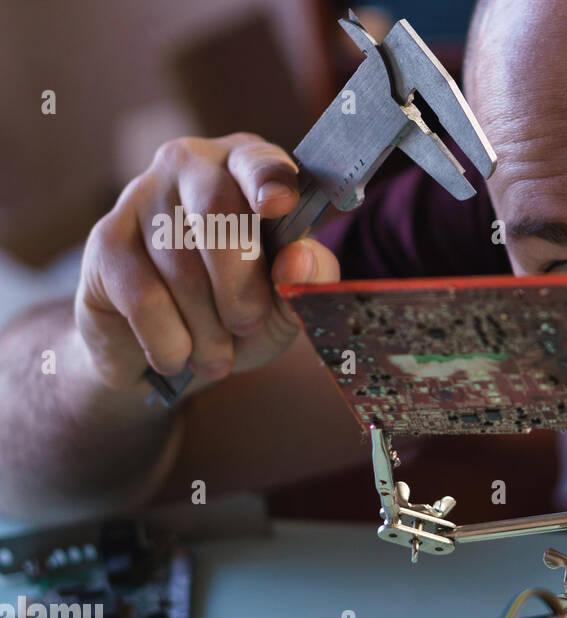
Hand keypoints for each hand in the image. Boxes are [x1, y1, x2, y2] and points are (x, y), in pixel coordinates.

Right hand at [75, 133, 340, 393]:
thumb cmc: (240, 309)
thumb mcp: (287, 299)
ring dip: (209, 330)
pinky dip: (171, 342)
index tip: (278, 205)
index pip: (259, 161)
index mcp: (247, 168)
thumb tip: (301, 260)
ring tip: (215, 352)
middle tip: (248, 325)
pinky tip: (178, 354)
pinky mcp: (105, 240)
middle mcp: (191, 166)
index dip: (269, 181)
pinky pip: (145, 298)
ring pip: (183, 268)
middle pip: (218, 213)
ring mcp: (141, 196)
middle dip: (241, 287)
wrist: (170, 348)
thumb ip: (308, 278)